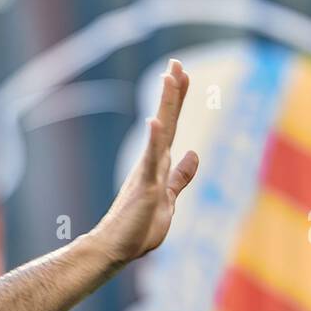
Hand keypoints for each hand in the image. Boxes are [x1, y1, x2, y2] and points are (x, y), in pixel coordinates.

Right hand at [91, 58, 198, 266]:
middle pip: (167, 121)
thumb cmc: (138, 228)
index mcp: (158, 165)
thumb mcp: (168, 198)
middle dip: (173, 92)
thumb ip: (180, 177)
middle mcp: (151, 163)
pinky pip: (150, 160)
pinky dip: (154, 139)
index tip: (182, 74)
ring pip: (161, 132)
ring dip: (166, 104)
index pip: (172, 126)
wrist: (116, 249)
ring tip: (169, 77)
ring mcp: (147, 173)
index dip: (178, 100)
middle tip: (176, 62)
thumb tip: (193, 154)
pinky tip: (155, 120)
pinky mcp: (143, 186)